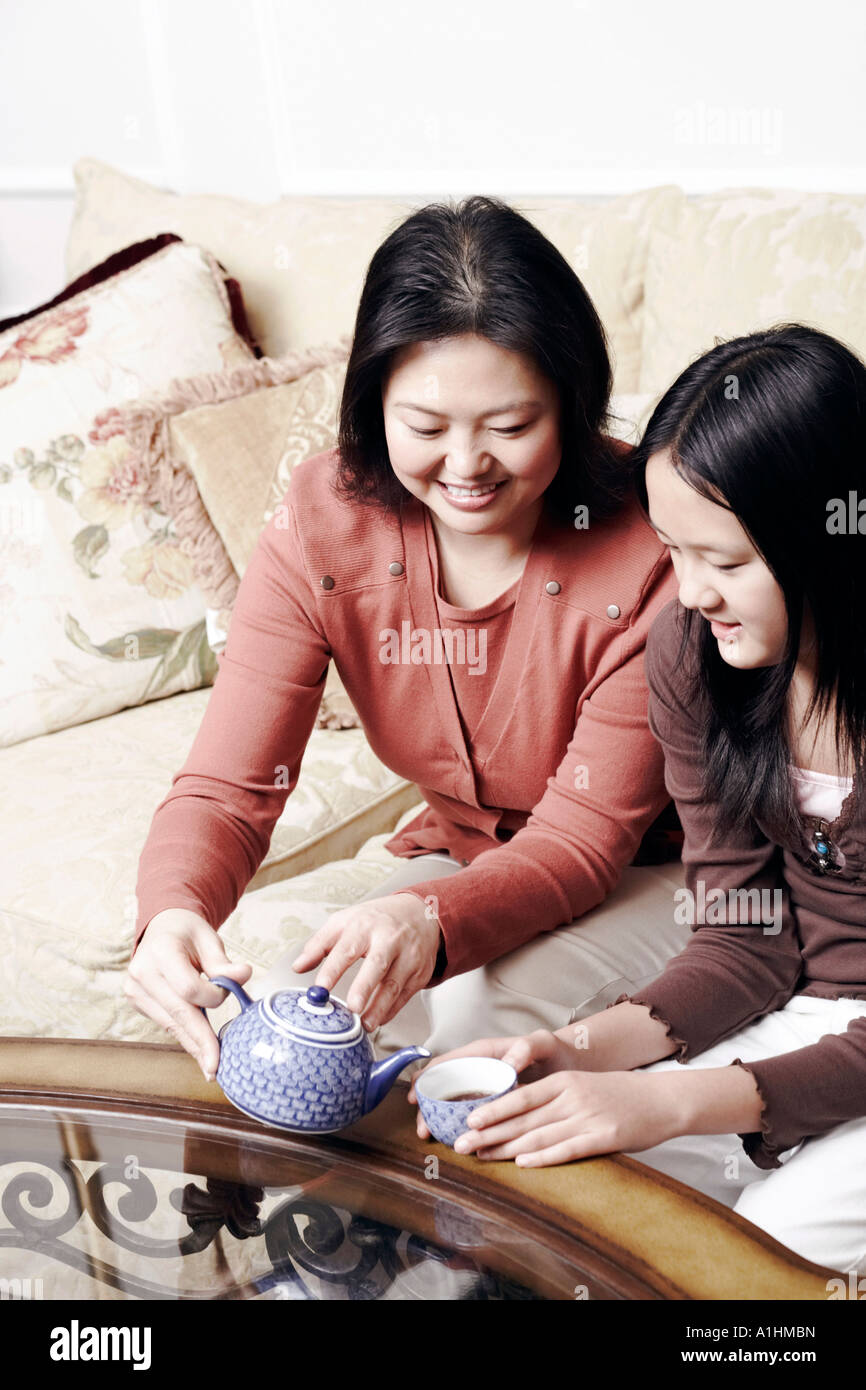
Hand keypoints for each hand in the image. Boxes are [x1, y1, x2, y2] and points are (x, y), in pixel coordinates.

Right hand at [124, 908, 251, 1079]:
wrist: (161, 928)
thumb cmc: (187, 933)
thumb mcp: (208, 939)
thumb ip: (224, 962)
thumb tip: (245, 975)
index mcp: (161, 951)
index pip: (188, 988)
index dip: (211, 997)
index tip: (228, 992)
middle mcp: (141, 973)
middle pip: (178, 1013)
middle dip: (200, 1040)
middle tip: (216, 1067)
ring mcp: (135, 990)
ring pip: (171, 1024)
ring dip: (193, 1044)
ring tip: (210, 1066)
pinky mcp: (137, 1002)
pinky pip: (166, 1023)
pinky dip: (185, 1035)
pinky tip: (199, 1050)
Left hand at [289, 893, 439, 1029]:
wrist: (419, 914)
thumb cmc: (376, 920)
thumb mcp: (345, 922)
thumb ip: (319, 945)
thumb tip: (298, 967)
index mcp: (365, 926)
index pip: (347, 948)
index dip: (333, 969)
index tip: (321, 987)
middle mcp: (389, 939)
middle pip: (377, 963)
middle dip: (364, 987)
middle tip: (352, 1007)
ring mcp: (408, 956)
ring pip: (394, 984)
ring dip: (379, 1007)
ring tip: (365, 1025)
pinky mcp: (419, 973)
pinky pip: (405, 995)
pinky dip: (391, 1010)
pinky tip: (378, 1019)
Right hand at [408, 1031, 579, 1139]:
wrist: (572, 1067)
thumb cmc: (556, 1051)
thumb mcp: (543, 1043)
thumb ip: (526, 1048)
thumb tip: (508, 1063)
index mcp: (485, 1052)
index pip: (447, 1062)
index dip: (426, 1077)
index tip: (415, 1096)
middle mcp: (480, 1070)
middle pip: (444, 1086)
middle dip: (428, 1106)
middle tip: (423, 1129)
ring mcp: (486, 1089)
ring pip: (454, 1104)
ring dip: (439, 1119)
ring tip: (432, 1138)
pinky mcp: (496, 1105)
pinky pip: (472, 1115)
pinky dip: (459, 1126)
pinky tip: (455, 1140)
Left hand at [450, 1069, 683, 1165]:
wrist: (663, 1099)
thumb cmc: (620, 1095)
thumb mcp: (584, 1086)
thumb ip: (556, 1099)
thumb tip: (520, 1120)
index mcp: (565, 1082)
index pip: (520, 1096)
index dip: (492, 1109)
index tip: (467, 1121)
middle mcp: (572, 1097)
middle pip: (523, 1117)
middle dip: (488, 1132)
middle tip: (460, 1145)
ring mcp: (588, 1117)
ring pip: (539, 1134)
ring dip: (507, 1148)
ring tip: (481, 1158)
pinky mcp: (605, 1137)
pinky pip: (569, 1148)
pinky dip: (544, 1157)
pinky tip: (523, 1163)